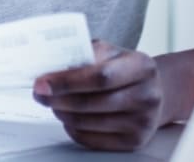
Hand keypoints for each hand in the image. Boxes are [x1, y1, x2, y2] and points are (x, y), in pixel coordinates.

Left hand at [33, 40, 164, 151]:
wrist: (155, 91)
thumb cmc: (124, 69)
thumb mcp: (110, 52)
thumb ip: (84, 55)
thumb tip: (50, 69)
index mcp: (141, 66)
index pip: (100, 77)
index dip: (67, 81)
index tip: (42, 82)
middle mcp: (147, 95)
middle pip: (92, 102)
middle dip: (58, 99)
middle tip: (39, 94)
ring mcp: (143, 122)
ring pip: (89, 122)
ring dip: (63, 113)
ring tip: (53, 103)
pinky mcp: (135, 141)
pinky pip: (93, 139)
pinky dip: (73, 129)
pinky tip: (69, 118)